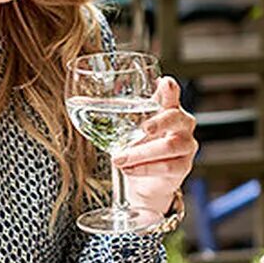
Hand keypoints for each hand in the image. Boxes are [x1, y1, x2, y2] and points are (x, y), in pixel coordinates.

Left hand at [116, 76, 197, 216]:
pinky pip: (167, 167)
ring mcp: (186, 145)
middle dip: (159, 122)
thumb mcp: (128, 127)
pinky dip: (146, 169)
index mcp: (168, 108)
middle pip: (176, 118)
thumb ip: (112, 112)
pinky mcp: (183, 166)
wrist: (145, 179)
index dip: (170, 89)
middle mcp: (181, 124)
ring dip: (141, 153)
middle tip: (143, 129)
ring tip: (119, 159)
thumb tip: (77, 101)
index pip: (172, 94)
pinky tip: (129, 169)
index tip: (165, 83)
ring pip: (169, 146)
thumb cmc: (139, 146)